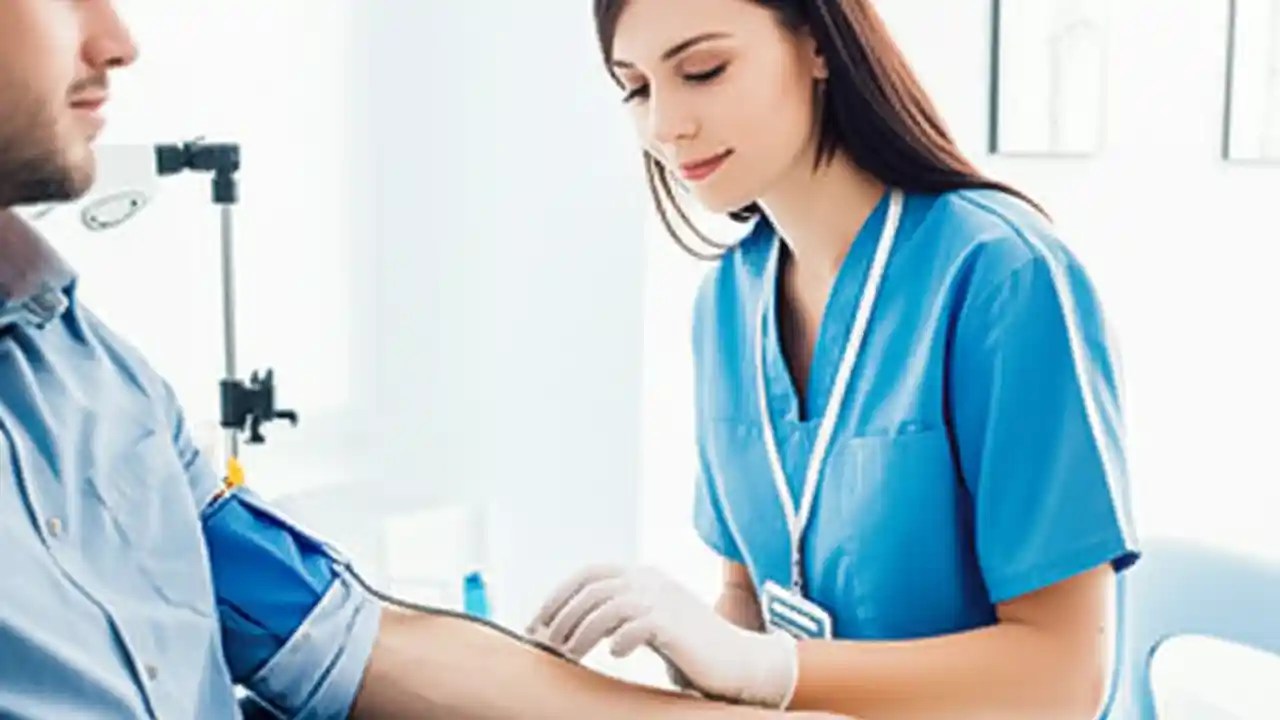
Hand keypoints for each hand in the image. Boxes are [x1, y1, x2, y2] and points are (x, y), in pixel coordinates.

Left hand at [527, 566, 797, 707]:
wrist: (739, 663)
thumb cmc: (689, 648)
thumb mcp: (648, 622)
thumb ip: (618, 615)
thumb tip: (569, 625)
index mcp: (642, 575)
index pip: (588, 574)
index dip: (558, 596)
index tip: (537, 623)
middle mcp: (650, 581)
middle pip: (592, 589)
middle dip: (563, 617)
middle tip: (547, 645)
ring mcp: (663, 600)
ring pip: (607, 606)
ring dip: (582, 631)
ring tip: (570, 655)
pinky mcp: (675, 624)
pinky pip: (636, 625)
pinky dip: (619, 638)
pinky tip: (614, 654)